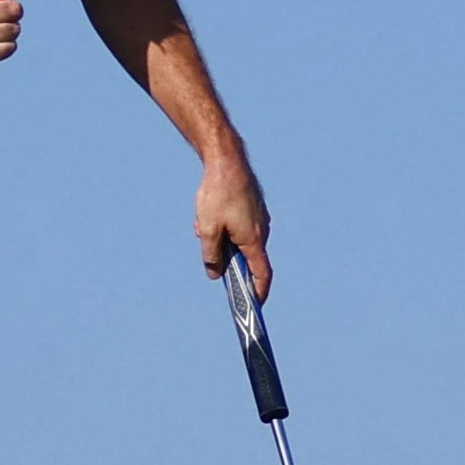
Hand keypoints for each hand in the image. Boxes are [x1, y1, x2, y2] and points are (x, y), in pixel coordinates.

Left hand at [194, 146, 271, 296]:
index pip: (262, 274)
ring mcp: (258, 217)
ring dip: (223, 241)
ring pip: (241, 239)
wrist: (226, 159)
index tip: (255, 305)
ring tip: (202, 229)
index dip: (260, 292)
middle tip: (211, 258)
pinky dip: (225, 227)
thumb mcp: (208, 229)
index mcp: (253, 240)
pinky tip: (207, 217)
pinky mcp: (253, 206)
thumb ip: (211, 255)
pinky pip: (241, 225)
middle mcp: (261, 230)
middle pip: (249, 257)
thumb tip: (214, 273)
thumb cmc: (217, 194)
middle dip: (229, 260)